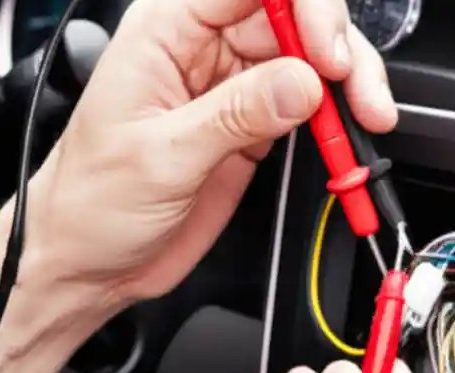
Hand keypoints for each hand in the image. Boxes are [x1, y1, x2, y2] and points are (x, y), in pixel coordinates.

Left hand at [19, 0, 394, 310]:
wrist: (86, 264)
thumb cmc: (91, 203)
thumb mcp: (161, 157)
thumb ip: (235, 115)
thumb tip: (303, 82)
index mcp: (166, 30)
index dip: (302, 6)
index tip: (324, 55)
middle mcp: (203, 47)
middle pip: (294, 14)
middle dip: (337, 47)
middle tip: (357, 95)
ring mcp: (232, 87)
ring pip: (311, 58)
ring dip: (349, 83)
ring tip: (368, 118)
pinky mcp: (253, 128)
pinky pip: (310, 107)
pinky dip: (338, 120)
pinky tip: (348, 139)